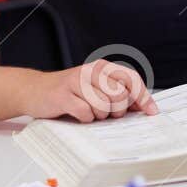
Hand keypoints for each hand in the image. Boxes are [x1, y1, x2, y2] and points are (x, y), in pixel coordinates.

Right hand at [21, 62, 158, 122]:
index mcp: (103, 67)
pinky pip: (85, 113)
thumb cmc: (70, 93)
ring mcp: (76, 81)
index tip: (151, 112)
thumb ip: (117, 94)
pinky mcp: (63, 95)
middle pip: (120, 95)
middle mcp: (91, 70)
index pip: (131, 79)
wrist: (35, 91)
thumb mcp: (96, 88)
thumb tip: (143, 107)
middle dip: (117, 111)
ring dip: (99, 115)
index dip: (143, 97)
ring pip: (103, 106)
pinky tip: (78, 114)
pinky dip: (84, 118)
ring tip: (89, 111)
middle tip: (106, 113)